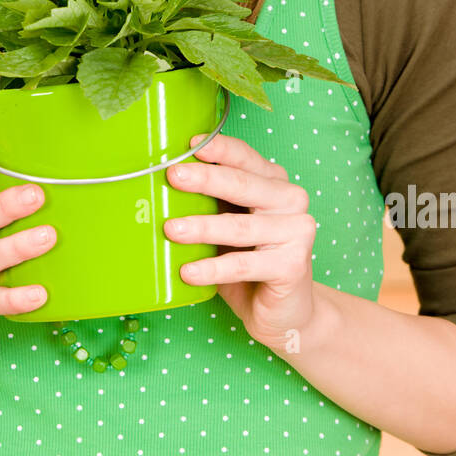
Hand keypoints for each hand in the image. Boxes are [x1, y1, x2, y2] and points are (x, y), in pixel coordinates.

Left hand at [164, 131, 320, 351]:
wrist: (286, 311)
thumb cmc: (250, 261)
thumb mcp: (229, 225)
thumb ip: (211, 202)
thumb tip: (159, 184)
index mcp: (275, 183)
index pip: (246, 157)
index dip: (218, 147)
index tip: (189, 145)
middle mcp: (291, 201)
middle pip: (242, 185)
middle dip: (205, 179)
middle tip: (173, 177)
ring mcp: (296, 232)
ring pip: (240, 227)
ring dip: (202, 227)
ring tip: (171, 229)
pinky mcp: (292, 266)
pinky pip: (244, 265)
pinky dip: (213, 268)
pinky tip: (188, 272)